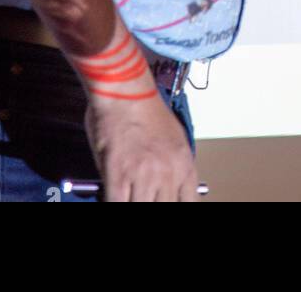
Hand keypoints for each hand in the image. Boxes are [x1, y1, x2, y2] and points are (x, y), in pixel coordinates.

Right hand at [84, 95, 198, 201]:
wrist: (126, 91)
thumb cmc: (146, 109)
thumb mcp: (175, 139)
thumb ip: (173, 167)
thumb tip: (166, 188)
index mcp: (185, 165)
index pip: (188, 204)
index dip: (174, 205)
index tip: (162, 200)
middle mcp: (168, 174)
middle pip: (165, 208)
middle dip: (151, 203)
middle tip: (141, 195)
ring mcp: (144, 176)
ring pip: (141, 208)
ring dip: (133, 202)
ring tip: (127, 193)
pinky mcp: (118, 175)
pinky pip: (117, 204)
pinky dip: (113, 201)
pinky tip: (113, 194)